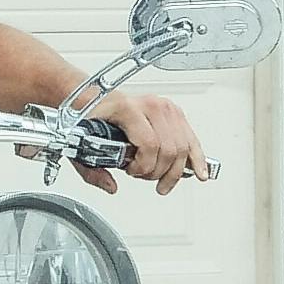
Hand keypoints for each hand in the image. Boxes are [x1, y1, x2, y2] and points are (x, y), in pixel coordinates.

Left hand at [80, 88, 204, 194]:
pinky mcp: (174, 113)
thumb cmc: (92, 116)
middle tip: (145, 177)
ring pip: (183, 147)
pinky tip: (200, 172)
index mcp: (128, 109)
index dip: (143, 166)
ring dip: (175, 170)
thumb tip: (110, 185)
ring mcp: (165, 108)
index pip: (149, 144)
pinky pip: (191, 139)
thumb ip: (92, 170)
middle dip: (158, 171)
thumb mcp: (84, 143)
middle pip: (169, 148)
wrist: (95, 98)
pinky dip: (197, 157)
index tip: (132, 171)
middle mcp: (150, 105)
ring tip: (163, 181)